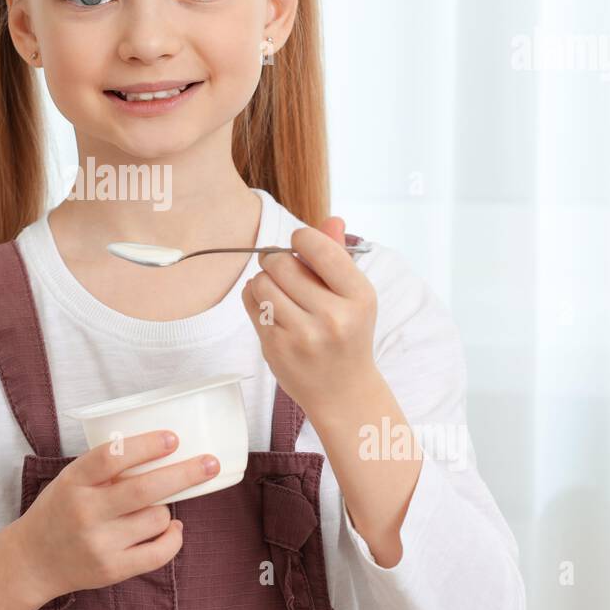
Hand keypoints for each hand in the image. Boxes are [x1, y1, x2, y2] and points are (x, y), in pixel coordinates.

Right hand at [14, 430, 219, 603]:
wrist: (32, 560)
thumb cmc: (60, 510)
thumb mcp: (71, 479)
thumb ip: (106, 468)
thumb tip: (163, 450)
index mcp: (74, 481)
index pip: (111, 456)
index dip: (146, 445)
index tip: (173, 438)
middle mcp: (85, 512)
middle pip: (144, 489)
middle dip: (184, 474)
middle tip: (210, 463)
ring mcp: (99, 544)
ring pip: (156, 519)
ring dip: (165, 509)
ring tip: (153, 508)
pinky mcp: (111, 570)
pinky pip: (158, 553)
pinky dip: (173, 538)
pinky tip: (173, 529)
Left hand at [240, 215, 379, 424]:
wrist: (342, 391)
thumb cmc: (347, 335)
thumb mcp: (354, 295)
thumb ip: (339, 256)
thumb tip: (332, 219)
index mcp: (359, 296)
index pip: (319, 247)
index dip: (301, 238)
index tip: (300, 244)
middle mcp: (333, 316)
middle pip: (281, 263)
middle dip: (276, 260)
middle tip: (283, 269)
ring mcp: (302, 335)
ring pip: (261, 282)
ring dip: (264, 281)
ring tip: (278, 292)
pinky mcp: (277, 348)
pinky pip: (250, 303)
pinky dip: (255, 299)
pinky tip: (271, 308)